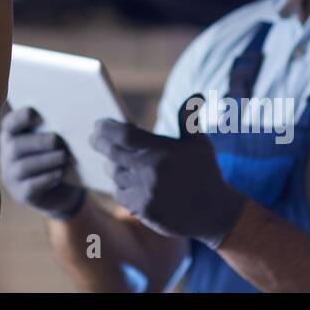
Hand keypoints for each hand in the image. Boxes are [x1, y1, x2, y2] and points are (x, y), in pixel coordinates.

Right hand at [0, 106, 86, 219]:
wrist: (61, 191)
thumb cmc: (55, 156)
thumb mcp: (52, 141)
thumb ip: (52, 130)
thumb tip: (65, 120)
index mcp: (12, 136)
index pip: (9, 124)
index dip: (19, 117)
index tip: (35, 113)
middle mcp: (7, 155)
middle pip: (16, 146)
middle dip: (38, 142)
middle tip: (57, 141)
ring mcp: (12, 176)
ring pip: (23, 167)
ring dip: (45, 160)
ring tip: (63, 157)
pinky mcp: (21, 195)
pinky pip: (30, 187)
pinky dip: (46, 179)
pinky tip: (59, 174)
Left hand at [90, 95, 246, 248]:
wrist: (215, 213)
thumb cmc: (205, 173)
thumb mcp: (199, 143)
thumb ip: (188, 119)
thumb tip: (194, 96)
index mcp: (161, 151)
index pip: (123, 135)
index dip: (106, 128)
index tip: (98, 124)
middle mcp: (150, 171)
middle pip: (112, 153)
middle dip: (99, 144)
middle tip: (94, 138)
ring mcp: (145, 192)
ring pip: (114, 174)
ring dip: (111, 165)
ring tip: (113, 159)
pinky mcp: (142, 210)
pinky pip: (120, 194)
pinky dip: (119, 186)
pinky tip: (124, 180)